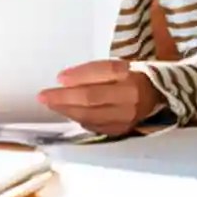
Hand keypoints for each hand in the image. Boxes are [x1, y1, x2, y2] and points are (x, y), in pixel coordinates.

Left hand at [37, 59, 163, 135]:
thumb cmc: (125, 77)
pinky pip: (94, 126)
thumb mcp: (112, 66)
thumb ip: (90, 71)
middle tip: (43, 96)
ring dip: (66, 110)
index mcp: (128, 74)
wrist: (153, 96)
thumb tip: (63, 80)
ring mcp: (126, 116)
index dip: (80, 76)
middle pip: (92, 97)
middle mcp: (129, 96)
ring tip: (50, 104)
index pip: (103, 72)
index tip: (58, 78)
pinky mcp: (121, 130)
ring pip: (91, 115)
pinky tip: (66, 112)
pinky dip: (77, 118)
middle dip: (64, 97)